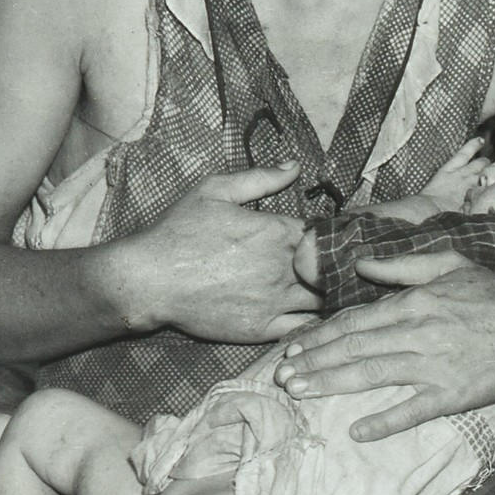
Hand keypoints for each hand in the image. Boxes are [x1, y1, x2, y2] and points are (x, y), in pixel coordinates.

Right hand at [96, 163, 319, 344]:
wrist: (149, 280)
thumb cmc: (179, 232)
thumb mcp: (215, 191)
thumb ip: (260, 179)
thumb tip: (294, 167)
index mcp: (278, 231)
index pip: (326, 233)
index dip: (333, 235)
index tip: (333, 238)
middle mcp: (284, 267)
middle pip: (333, 268)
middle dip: (341, 266)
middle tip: (345, 267)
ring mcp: (276, 301)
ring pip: (325, 300)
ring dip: (334, 294)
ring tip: (336, 291)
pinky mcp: (263, 328)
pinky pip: (305, 327)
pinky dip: (317, 321)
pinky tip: (318, 315)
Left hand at [270, 250, 494, 442]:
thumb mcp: (451, 265)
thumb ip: (403, 265)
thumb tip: (362, 264)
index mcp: (415, 302)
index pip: (355, 321)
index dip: (319, 336)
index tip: (292, 349)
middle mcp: (418, 333)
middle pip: (354, 348)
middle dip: (313, 362)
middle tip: (280, 377)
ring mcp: (434, 365)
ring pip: (371, 374)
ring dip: (331, 384)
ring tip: (299, 393)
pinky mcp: (452, 394)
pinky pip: (412, 409)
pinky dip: (385, 422)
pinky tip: (357, 432)